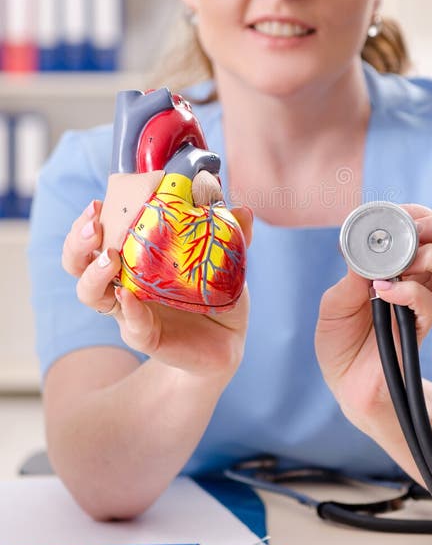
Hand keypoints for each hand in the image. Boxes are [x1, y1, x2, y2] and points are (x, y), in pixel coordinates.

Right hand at [62, 197, 252, 379]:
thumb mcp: (223, 259)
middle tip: (93, 225)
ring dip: (94, 273)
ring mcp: (130, 310)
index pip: (97, 236)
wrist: (226, 340)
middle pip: (78, 263)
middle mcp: (122, 282)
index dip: (88, 221)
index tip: (97, 204)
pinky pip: (130, 325)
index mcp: (134, 257)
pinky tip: (130, 297)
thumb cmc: (214, 292)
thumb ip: (231, 233)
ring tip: (110, 258)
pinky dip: (129, 310)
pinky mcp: (146, 336)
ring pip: (91, 294)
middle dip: (77, 242)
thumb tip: (242, 209)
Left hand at [314, 204, 431, 427]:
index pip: (430, 229)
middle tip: (415, 232)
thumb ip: (350, 276)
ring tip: (402, 264)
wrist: (346, 384)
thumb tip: (364, 249)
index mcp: (401, 266)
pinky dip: (408, 291)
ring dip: (431, 256)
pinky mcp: (418, 329)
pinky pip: (429, 304)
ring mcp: (422, 305)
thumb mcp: (333, 303)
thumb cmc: (341, 340)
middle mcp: (419, 282)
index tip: (397, 213)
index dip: (419, 214)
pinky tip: (384, 293)